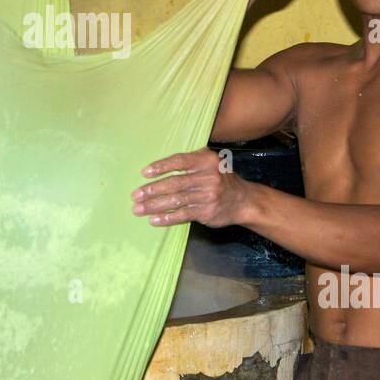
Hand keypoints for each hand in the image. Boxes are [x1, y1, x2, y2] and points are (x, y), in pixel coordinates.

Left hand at [131, 148, 251, 228]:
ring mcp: (207, 196)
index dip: (161, 167)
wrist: (243, 201)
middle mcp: (208, 177)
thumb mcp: (212, 162)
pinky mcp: (206, 212)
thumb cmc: (221, 179)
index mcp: (206, 161)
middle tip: (135, 195)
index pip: (179, 161)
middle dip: (152, 190)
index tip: (144, 173)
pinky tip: (154, 220)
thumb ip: (191, 160)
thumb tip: (161, 165)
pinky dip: (167, 218)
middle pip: (174, 183)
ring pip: (176, 200)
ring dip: (154, 205)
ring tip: (138, 209)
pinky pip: (183, 215)